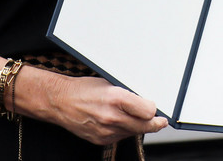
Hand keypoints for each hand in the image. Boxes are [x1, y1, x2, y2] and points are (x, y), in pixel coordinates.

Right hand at [40, 74, 167, 145]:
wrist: (61, 102)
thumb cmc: (84, 89)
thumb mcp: (110, 83)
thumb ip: (128, 94)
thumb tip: (145, 100)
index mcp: (116, 98)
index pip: (148, 111)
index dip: (154, 110)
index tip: (156, 108)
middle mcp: (112, 117)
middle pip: (145, 126)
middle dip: (155, 124)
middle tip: (161, 121)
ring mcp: (106, 131)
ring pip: (133, 133)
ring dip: (138, 127)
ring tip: (134, 117)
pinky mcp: (101, 140)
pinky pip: (121, 137)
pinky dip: (124, 131)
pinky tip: (119, 122)